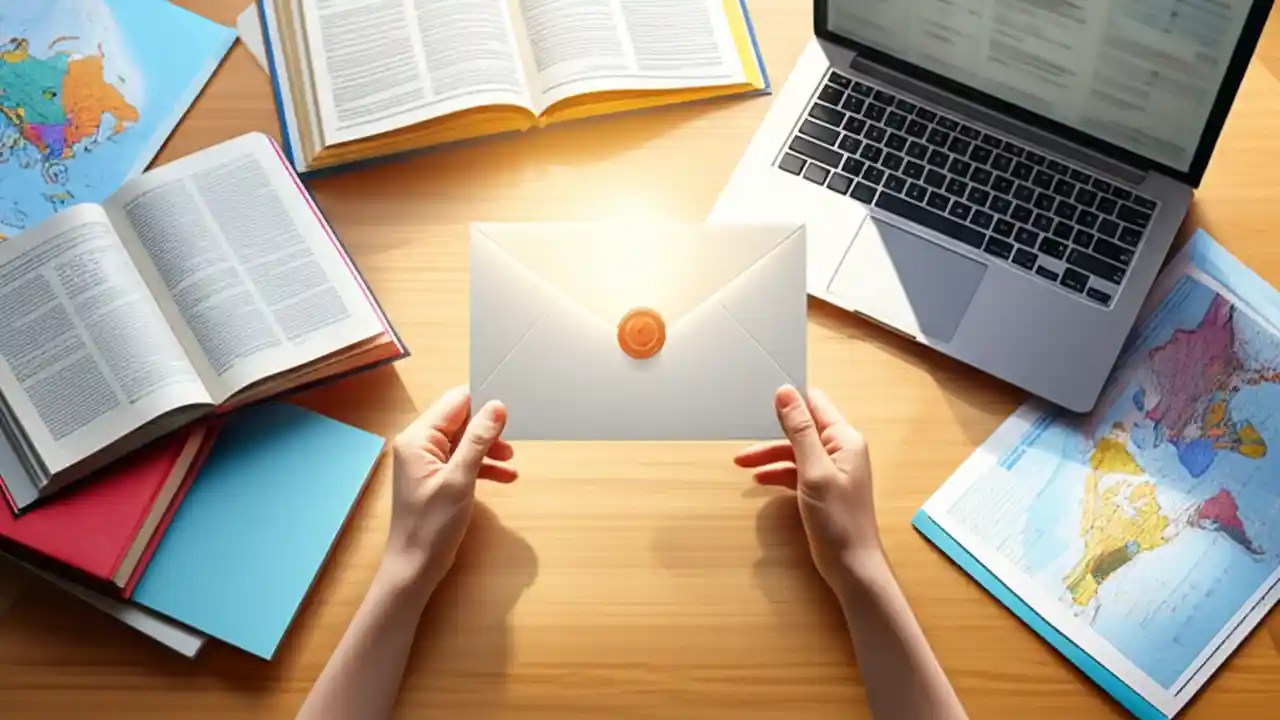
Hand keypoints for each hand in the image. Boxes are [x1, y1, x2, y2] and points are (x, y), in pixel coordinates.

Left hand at [382, 386, 516, 594]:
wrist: (415, 566)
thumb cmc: (432, 526)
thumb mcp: (460, 479)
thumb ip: (478, 440)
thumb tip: (497, 406)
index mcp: (418, 438)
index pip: (454, 403)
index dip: (482, 403)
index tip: (510, 410)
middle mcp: (419, 444)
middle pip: (460, 420)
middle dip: (488, 428)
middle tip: (513, 438)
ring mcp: (426, 461)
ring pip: (464, 441)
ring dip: (488, 448)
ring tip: (510, 460)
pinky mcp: (436, 477)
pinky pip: (463, 460)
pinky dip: (483, 465)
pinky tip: (506, 476)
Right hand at [734, 386, 883, 589]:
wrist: (851, 566)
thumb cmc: (837, 519)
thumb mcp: (814, 470)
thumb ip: (799, 430)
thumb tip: (785, 392)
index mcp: (845, 439)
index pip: (815, 404)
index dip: (790, 402)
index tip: (760, 403)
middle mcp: (841, 450)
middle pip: (801, 431)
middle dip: (772, 437)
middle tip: (742, 450)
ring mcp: (833, 470)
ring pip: (796, 453)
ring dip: (770, 457)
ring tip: (742, 465)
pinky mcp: (824, 489)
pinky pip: (798, 472)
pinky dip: (779, 474)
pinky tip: (760, 480)